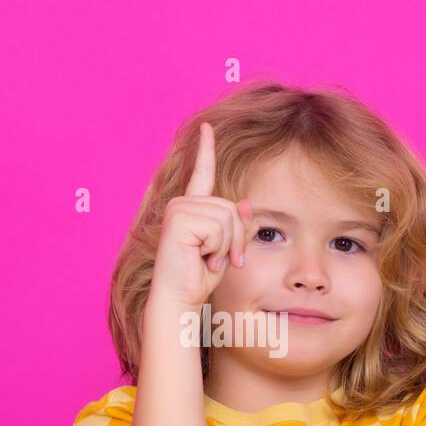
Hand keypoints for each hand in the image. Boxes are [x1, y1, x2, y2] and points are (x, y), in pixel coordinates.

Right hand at [149, 120, 256, 309]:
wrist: (180, 299)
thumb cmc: (199, 277)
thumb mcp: (227, 248)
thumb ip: (238, 225)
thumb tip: (246, 203)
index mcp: (192, 208)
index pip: (202, 173)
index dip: (205, 150)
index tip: (207, 127)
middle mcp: (182, 204)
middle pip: (232, 207)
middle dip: (235, 238)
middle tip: (219, 259)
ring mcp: (179, 209)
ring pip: (228, 218)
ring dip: (226, 245)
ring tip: (208, 259)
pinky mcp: (179, 219)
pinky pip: (218, 227)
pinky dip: (217, 247)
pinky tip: (200, 258)